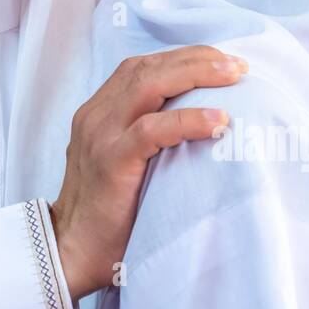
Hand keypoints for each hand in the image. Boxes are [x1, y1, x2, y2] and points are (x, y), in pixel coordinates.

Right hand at [49, 46, 244, 298]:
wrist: (70, 251)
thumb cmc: (107, 213)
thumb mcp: (121, 161)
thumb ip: (146, 136)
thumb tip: (200, 122)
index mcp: (97, 112)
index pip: (141, 67)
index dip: (182, 58)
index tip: (221, 61)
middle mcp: (96, 116)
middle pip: (147, 68)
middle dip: (196, 59)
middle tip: (237, 64)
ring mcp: (100, 136)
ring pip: (148, 85)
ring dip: (196, 74)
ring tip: (234, 76)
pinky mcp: (111, 161)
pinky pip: (152, 129)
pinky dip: (188, 119)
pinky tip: (218, 119)